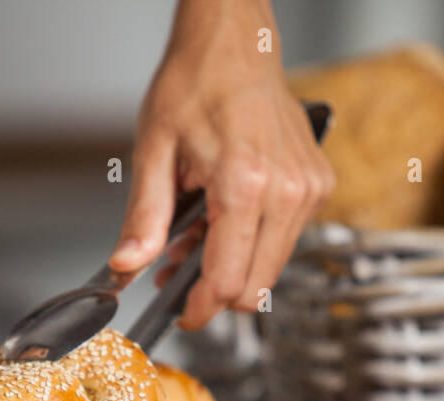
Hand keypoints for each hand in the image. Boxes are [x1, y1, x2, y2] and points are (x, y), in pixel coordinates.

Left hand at [110, 0, 333, 330]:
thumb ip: (144, 218)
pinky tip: (225, 216)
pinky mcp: (318, 185)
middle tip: (177, 274)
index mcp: (245, 185)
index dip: (200, 309)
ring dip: (234, 266)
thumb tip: (126, 266)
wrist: (235, 43)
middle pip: (256, 287)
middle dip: (215, 292)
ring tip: (196, 234)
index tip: (181, 315)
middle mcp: (287, 192)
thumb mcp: (154, 151)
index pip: (228, 281)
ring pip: (272, 269)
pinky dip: (254, 241)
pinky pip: (285, 240)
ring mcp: (308, 190)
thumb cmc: (197, 84)